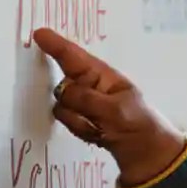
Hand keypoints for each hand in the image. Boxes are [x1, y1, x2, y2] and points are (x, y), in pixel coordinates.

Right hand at [33, 28, 186, 186]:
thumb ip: (86, 99)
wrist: (146, 154)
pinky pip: (66, 122)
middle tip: (94, 116)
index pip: (74, 57)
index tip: (39, 33)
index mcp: (102, 76)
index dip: (56, 45)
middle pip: (63, 85)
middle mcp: (89, 87)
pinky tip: (97, 135)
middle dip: (72, 101)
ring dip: (79, 120)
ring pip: (62, 107)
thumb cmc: (138, 125)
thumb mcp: (115, 109)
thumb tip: (63, 94)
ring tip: (101, 127)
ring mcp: (84, 105)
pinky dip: (81, 130)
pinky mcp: (80, 121)